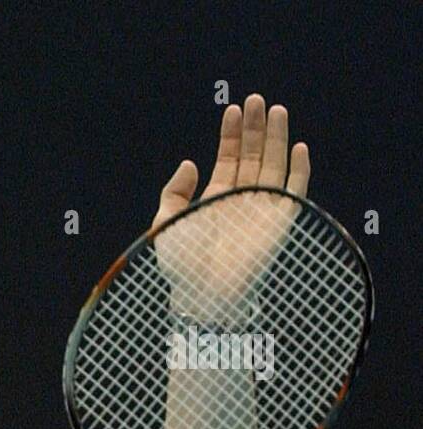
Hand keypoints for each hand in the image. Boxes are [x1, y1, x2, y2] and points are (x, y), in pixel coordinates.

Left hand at [153, 94, 311, 320]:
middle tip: (255, 99)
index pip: (229, 159)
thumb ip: (174, 192)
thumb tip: (189, 163)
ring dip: (276, 137)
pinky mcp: (280, 221)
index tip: (232, 109)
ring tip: (274, 109)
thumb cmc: (180, 266)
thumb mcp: (165, 222)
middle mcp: (240, 200)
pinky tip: (297, 145)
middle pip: (253, 155)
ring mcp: (262, 208)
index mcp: (215, 199)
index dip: (231, 134)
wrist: (202, 295)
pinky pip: (294, 190)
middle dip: (254, 128)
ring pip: (274, 165)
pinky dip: (299, 169)